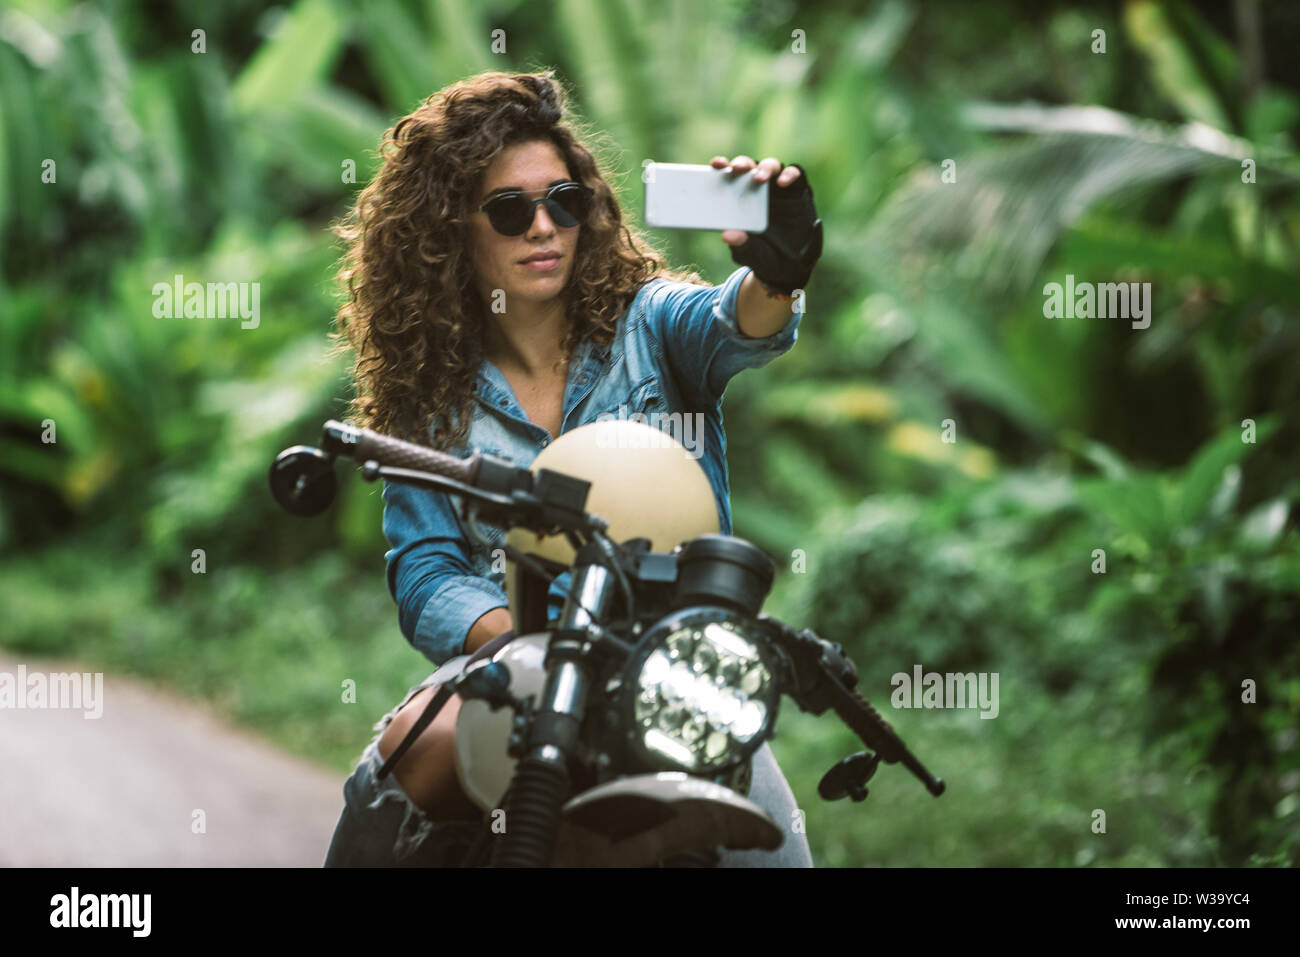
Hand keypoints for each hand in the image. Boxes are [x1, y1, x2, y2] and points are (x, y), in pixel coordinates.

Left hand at [710, 154, 822, 295]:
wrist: (790, 266)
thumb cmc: (764, 255)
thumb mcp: (751, 253)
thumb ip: (741, 245)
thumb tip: (727, 235)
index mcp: (740, 199)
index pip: (729, 177)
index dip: (723, 166)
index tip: (715, 165)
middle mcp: (759, 189)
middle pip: (750, 167)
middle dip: (742, 164)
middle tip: (736, 169)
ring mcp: (779, 188)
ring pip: (771, 166)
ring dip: (765, 168)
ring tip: (760, 178)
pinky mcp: (797, 191)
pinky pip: (795, 175)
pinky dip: (789, 175)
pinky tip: (783, 182)